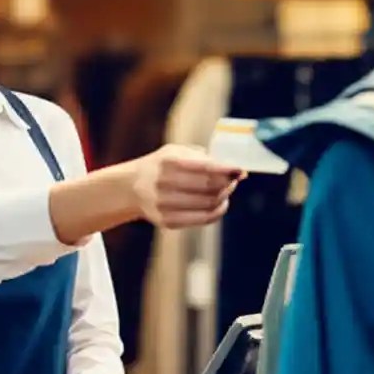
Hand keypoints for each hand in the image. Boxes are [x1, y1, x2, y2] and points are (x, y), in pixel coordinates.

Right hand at [130, 145, 244, 228]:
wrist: (132, 187)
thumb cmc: (162, 166)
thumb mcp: (176, 152)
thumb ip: (204, 158)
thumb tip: (236, 171)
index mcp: (168, 162)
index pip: (205, 167)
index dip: (226, 170)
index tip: (241, 170)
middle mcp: (164, 183)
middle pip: (209, 187)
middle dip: (227, 183)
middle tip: (234, 179)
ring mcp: (165, 205)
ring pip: (209, 204)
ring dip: (224, 197)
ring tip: (227, 190)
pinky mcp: (167, 221)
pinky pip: (203, 219)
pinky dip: (218, 211)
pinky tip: (220, 203)